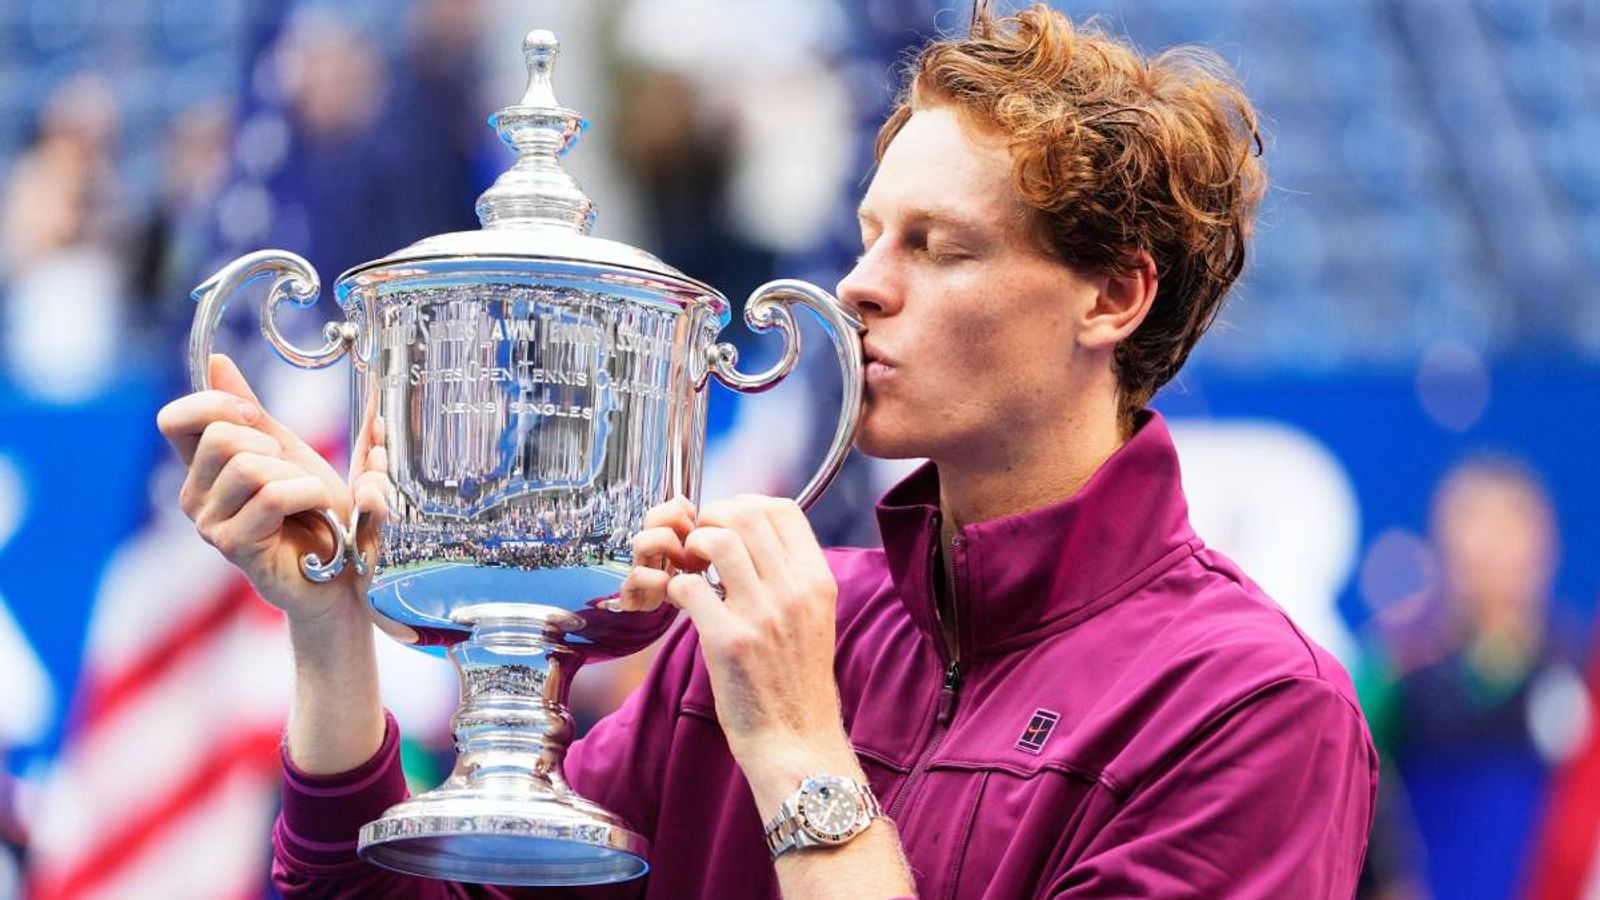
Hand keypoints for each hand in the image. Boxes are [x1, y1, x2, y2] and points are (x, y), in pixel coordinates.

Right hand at [156, 354, 389, 624]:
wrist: (342, 573)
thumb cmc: (315, 514)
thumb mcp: (286, 451)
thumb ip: (251, 412)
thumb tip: (218, 362)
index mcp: (203, 470)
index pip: (174, 420)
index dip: (215, 404)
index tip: (253, 416)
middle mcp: (195, 497)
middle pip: (221, 437)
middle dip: (273, 447)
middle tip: (294, 477)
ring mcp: (209, 525)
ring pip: (249, 466)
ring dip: (297, 476)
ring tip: (308, 500)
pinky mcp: (234, 546)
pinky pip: (272, 496)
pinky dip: (309, 495)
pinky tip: (316, 513)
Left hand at [620, 495, 850, 781]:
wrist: (796, 741)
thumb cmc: (797, 682)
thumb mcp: (813, 619)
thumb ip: (791, 578)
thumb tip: (756, 541)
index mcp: (817, 581)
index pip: (783, 509)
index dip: (745, 504)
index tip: (727, 524)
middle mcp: (795, 591)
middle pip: (746, 515)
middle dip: (712, 519)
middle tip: (699, 545)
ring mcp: (763, 615)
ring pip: (718, 541)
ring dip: (693, 547)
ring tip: (690, 569)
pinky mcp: (730, 642)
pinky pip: (690, 587)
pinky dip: (675, 586)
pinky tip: (680, 602)